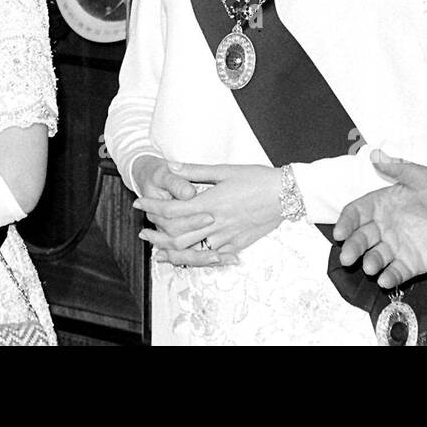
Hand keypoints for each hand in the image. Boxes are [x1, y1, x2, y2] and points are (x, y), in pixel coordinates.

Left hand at [134, 162, 281, 261]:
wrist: (287, 195)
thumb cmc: (257, 178)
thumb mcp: (224, 170)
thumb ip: (195, 171)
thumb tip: (171, 166)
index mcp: (210, 202)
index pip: (172, 208)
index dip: (152, 206)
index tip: (139, 202)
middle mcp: (215, 223)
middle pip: (176, 235)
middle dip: (156, 233)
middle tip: (143, 229)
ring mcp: (226, 238)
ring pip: (191, 251)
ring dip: (170, 250)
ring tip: (156, 247)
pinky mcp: (236, 246)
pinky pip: (210, 258)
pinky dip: (194, 259)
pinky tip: (185, 257)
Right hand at [333, 151, 426, 287]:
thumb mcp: (421, 176)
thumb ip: (398, 168)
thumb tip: (376, 155)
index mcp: (381, 204)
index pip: (356, 213)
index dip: (346, 222)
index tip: (340, 232)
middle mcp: (385, 226)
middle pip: (361, 237)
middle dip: (353, 246)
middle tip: (348, 256)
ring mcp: (397, 245)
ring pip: (376, 256)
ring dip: (370, 262)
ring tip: (370, 267)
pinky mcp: (412, 262)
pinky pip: (396, 272)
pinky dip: (389, 277)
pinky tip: (385, 279)